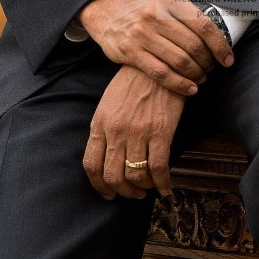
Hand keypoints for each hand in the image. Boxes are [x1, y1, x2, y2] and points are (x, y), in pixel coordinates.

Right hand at [77, 0, 234, 94]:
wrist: (110, 17)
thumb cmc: (148, 6)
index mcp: (169, 0)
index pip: (203, 25)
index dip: (219, 45)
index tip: (227, 59)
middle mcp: (156, 16)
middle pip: (193, 46)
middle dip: (208, 62)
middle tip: (212, 68)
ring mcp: (142, 35)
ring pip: (179, 61)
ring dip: (196, 74)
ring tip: (201, 77)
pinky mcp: (132, 53)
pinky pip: (161, 73)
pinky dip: (179, 84)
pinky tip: (190, 89)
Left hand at [83, 66, 186, 198]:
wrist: (157, 64)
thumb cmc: (133, 83)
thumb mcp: (109, 104)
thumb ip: (105, 129)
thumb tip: (107, 156)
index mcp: (100, 124)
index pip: (91, 165)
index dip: (99, 186)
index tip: (108, 193)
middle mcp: (115, 131)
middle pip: (112, 176)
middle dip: (123, 191)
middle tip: (133, 194)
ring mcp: (137, 132)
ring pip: (135, 175)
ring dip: (143, 189)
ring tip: (149, 188)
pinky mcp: (160, 131)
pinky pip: (159, 168)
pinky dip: (162, 184)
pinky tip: (166, 188)